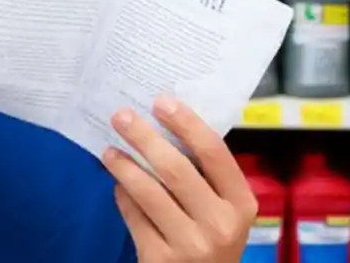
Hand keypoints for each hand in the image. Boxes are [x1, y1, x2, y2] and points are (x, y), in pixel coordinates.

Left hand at [102, 97, 256, 262]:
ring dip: (124, 166)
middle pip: (176, 169)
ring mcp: (191, 245)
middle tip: (121, 116)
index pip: (214, 153)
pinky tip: (117, 184)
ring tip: (109, 150)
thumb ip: (206, 176)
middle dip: (144, 138)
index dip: (187, 123)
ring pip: (149, 193)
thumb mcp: (224, 210)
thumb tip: (165, 125)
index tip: (161, 102)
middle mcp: (220, 225)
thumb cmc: (212, 237)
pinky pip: (134, 217)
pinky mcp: (161, 260)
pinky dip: (123, 197)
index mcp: (241, 203)